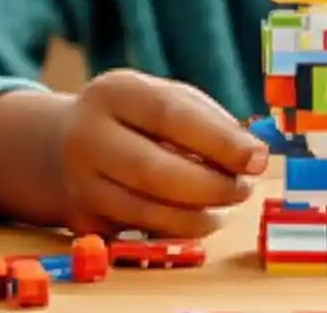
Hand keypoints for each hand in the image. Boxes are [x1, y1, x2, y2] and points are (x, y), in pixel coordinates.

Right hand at [57, 68, 269, 238]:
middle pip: (155, 171)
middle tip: (244, 188)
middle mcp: (87, 137)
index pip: (169, 115)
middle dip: (211, 186)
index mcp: (113, 93)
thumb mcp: (168, 98)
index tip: (258, 158)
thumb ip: (210, 122)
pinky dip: (179, 230)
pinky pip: (141, 234)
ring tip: (225, 204)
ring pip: (148, 212)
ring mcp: (80, 183)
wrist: (68, 143)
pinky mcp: (84, 221)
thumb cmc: (137, 118)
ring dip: (199, 215)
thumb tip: (253, 157)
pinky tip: (198, 216)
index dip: (219, 141)